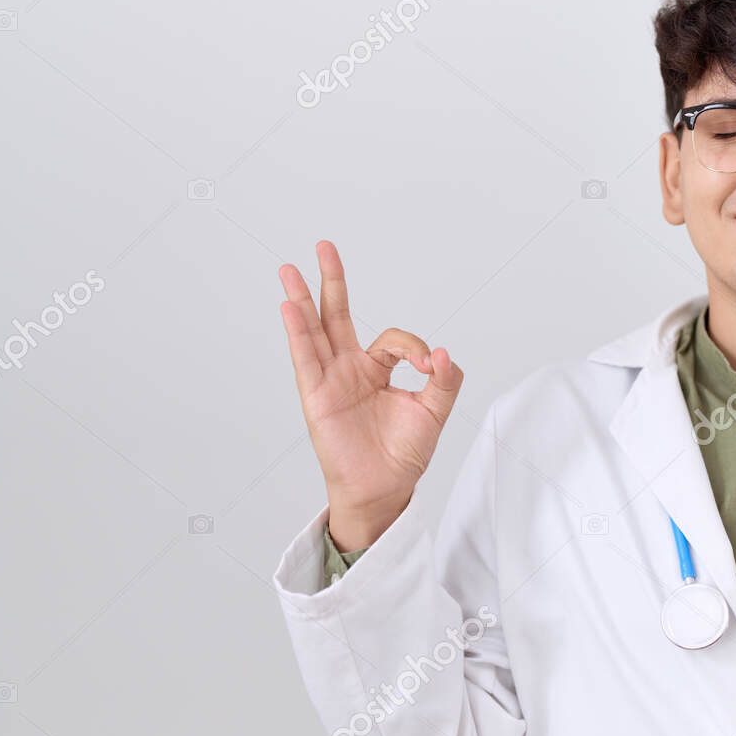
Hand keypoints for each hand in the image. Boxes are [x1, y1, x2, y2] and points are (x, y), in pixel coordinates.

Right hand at [278, 241, 463, 550]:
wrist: (384, 489)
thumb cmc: (403, 454)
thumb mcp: (434, 413)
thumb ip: (444, 382)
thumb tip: (446, 354)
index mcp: (377, 369)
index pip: (393, 340)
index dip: (415, 348)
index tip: (432, 367)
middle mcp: (349, 369)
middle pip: (337, 316)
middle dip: (331, 281)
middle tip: (324, 246)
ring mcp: (330, 380)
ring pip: (315, 332)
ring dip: (303, 300)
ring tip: (289, 269)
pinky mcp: (316, 397)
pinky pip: (306, 359)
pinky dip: (298, 333)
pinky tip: (290, 306)